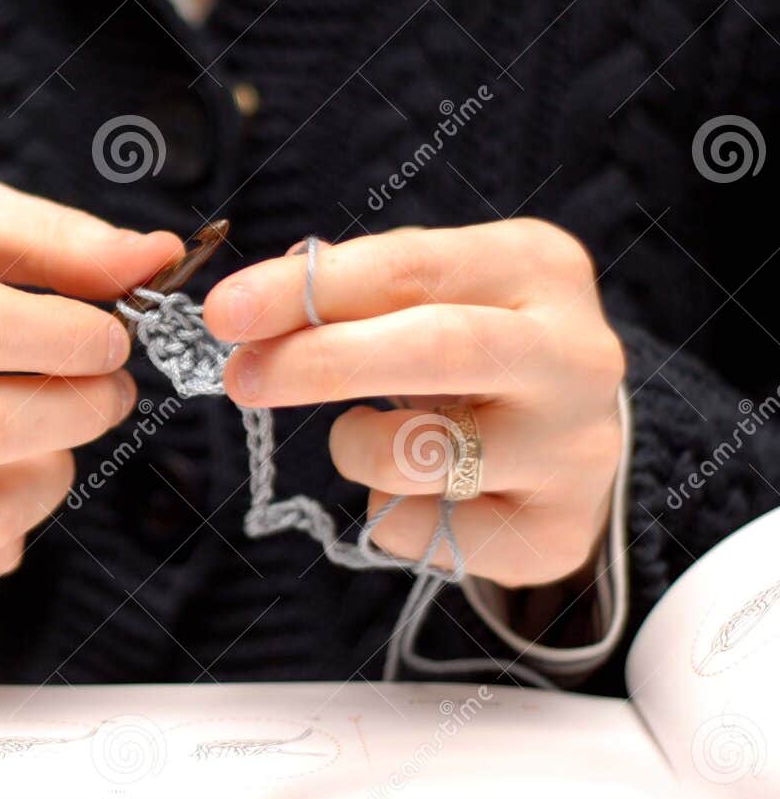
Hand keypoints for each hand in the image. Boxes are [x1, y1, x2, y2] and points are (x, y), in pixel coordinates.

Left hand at [203, 220, 625, 587]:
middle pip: (433, 348)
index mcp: (536, 267)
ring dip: (353, 445)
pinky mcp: (554, 531)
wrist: (570, 440)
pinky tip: (415, 489)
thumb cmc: (471, 350)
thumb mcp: (428, 295)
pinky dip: (386, 512)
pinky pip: (424, 531)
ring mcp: (574, 448)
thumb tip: (252, 310)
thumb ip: (351, 291)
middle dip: (318, 363)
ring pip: (418, 454)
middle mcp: (574, 354)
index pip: (408, 267)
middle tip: (240, 377)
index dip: (306, 290)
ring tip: (356, 434)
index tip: (225, 312)